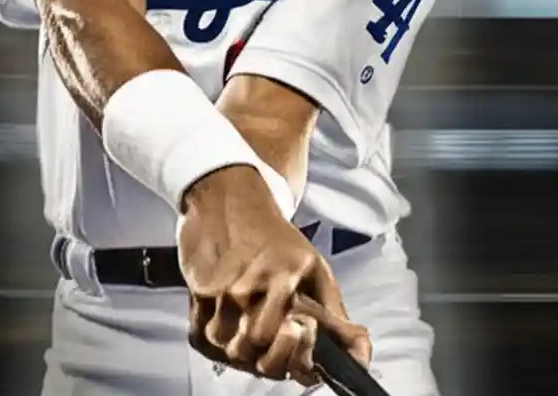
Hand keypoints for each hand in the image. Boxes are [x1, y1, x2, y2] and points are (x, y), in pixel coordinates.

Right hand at [177, 165, 370, 384]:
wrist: (230, 204)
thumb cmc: (276, 240)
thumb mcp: (315, 269)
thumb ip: (335, 314)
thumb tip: (361, 353)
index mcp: (283, 279)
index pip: (283, 339)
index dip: (290, 352)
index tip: (296, 343)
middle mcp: (247, 288)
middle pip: (251, 348)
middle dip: (266, 352)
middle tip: (274, 336)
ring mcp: (217, 293)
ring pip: (227, 347)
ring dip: (242, 345)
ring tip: (254, 323)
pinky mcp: (195, 297)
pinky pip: (205, 337)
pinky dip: (220, 338)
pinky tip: (234, 318)